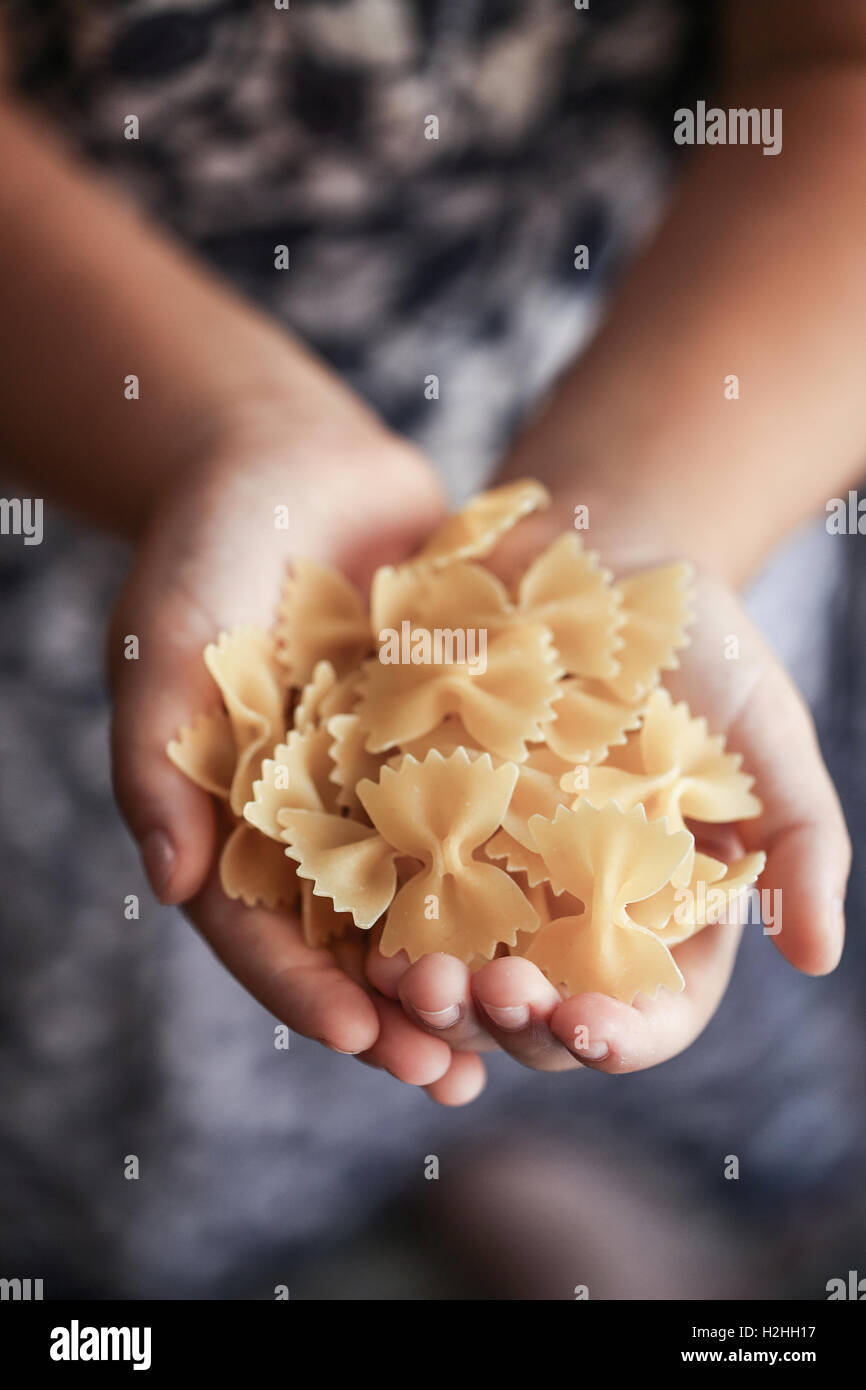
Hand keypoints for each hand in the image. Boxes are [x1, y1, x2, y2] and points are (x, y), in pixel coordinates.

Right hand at [108, 409, 485, 1105]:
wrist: (291, 458)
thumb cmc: (204, 544)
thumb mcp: (164, 640)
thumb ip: (156, 757)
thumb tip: (167, 885)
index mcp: (230, 815)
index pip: (255, 926)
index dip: (300, 990)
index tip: (359, 1042)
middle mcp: (306, 813)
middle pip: (347, 936)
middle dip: (394, 1008)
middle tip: (450, 1071)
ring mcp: (378, 779)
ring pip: (424, 895)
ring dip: (464, 964)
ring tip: (520, 1027)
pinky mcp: (446, 737)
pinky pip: (485, 812)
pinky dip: (516, 869)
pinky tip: (569, 912)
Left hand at [370, 504, 850, 1079]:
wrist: (604, 561)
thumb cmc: (703, 655)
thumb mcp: (768, 741)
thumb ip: (798, 845)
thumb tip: (819, 960)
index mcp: (659, 917)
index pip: (649, 1010)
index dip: (621, 1036)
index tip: (590, 1026)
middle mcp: (571, 916)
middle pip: (543, 1012)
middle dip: (516, 1022)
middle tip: (495, 998)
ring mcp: (493, 878)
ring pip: (460, 974)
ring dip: (437, 999)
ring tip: (419, 981)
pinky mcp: (425, 827)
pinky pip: (395, 899)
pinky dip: (381, 930)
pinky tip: (368, 935)